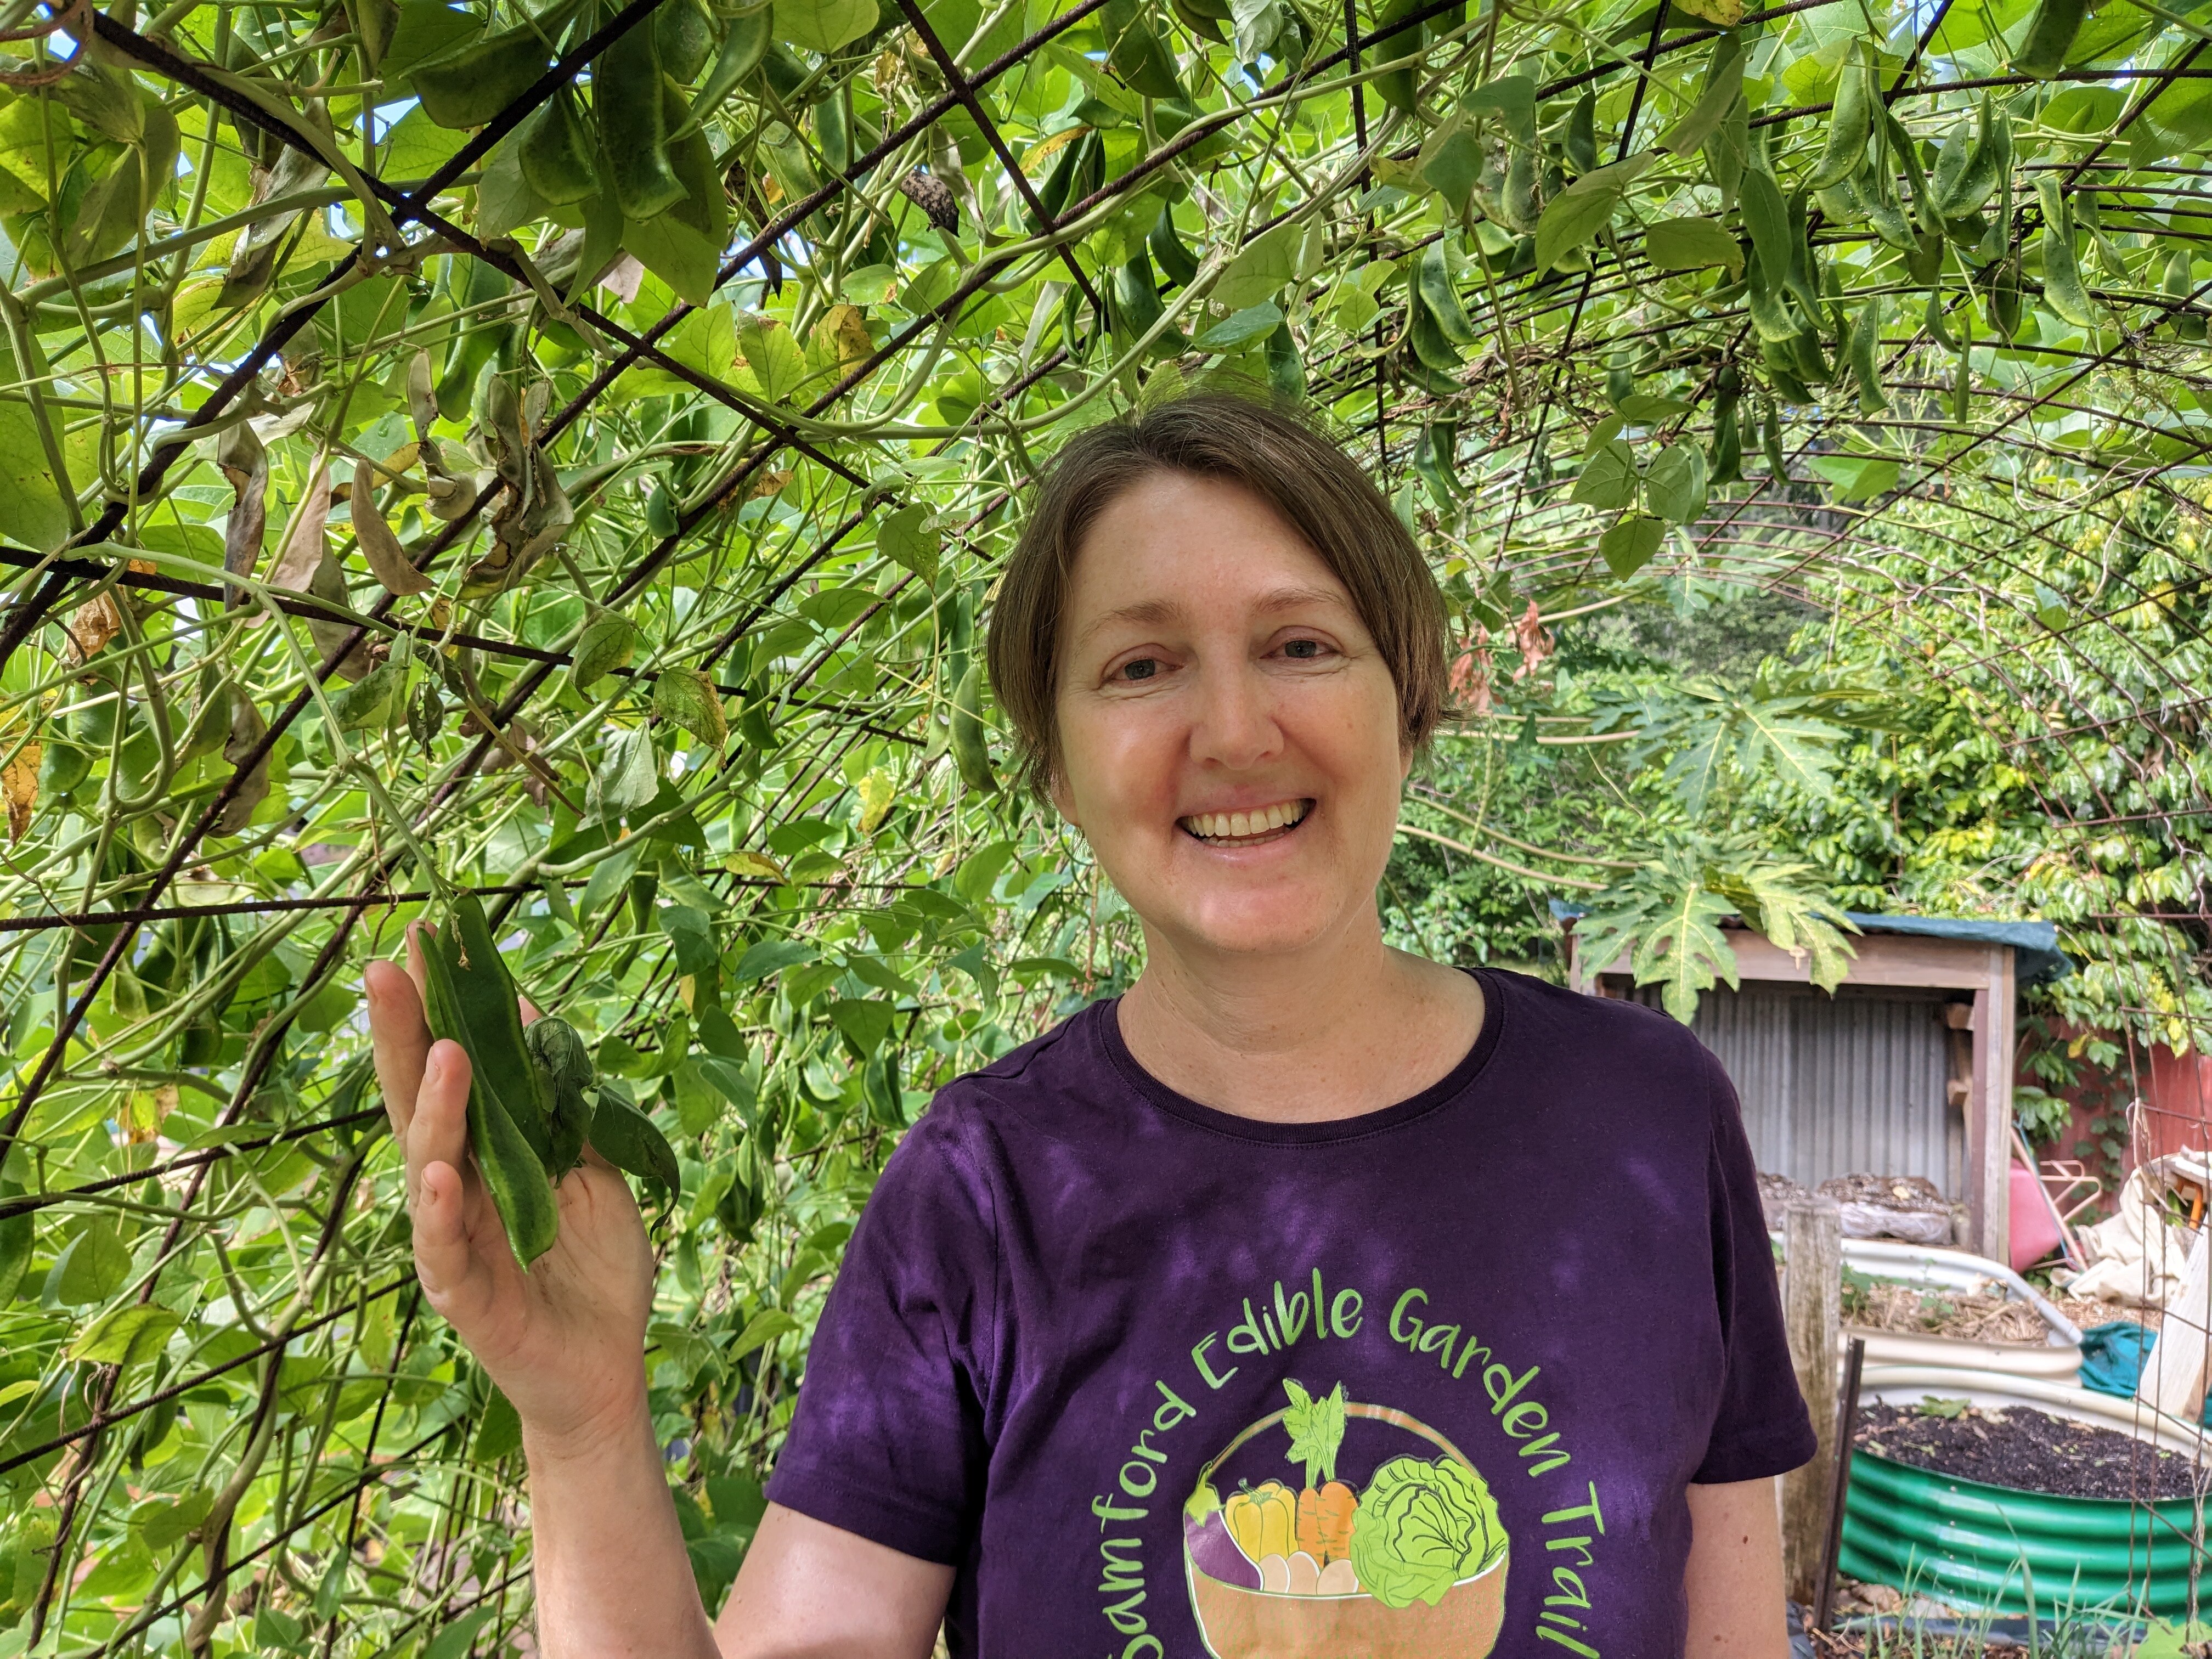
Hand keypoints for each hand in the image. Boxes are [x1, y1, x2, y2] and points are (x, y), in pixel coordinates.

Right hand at [367, 934, 656, 1450]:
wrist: (608, 1370)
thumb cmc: (596, 1271)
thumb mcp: (594, 1169)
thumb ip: (563, 1104)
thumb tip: (532, 1014)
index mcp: (485, 1156)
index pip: (448, 1071)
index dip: (435, 1010)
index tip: (424, 942)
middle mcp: (455, 1190)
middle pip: (418, 1103)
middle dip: (403, 1036)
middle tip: (390, 969)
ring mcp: (453, 1242)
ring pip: (429, 1165)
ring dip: (436, 1110)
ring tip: (443, 1052)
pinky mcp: (465, 1297)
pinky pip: (443, 1249)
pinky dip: (438, 1211)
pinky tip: (439, 1173)